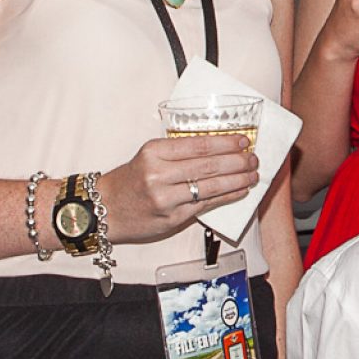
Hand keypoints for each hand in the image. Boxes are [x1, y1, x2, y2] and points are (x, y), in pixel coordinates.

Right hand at [97, 133, 259, 243]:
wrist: (105, 209)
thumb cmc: (129, 180)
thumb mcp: (148, 156)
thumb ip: (178, 151)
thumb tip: (218, 147)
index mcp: (153, 152)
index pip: (198, 145)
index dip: (225, 142)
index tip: (242, 140)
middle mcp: (158, 174)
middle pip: (208, 165)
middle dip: (236, 161)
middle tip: (253, 157)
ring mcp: (166, 198)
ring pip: (210, 186)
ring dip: (237, 180)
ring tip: (252, 174)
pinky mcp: (172, 218)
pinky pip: (206, 205)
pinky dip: (226, 196)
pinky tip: (240, 190)